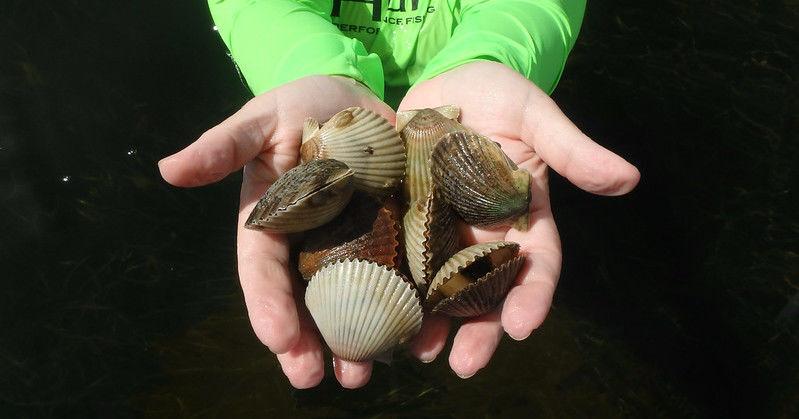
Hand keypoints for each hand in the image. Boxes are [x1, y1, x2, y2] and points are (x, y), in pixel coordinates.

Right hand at [158, 75, 394, 388]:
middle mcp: (308, 243)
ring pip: (348, 302)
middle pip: (304, 301)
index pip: (263, 271)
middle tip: (311, 380)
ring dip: (353, 341)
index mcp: (271, 222)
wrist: (355, 97)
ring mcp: (352, 243)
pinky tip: (411, 339)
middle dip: (305, 343)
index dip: (267, 305)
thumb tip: (168, 168)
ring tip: (361, 374)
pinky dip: (402, 309)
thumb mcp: (262, 119)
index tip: (278, 340)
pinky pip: (396, 277)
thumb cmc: (300, 105)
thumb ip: (224, 145)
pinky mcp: (392, 235)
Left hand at [399, 61, 639, 377]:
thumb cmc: (499, 93)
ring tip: (417, 352)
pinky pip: (397, 259)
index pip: (537, 265)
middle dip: (479, 331)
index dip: (533, 296)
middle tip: (465, 366)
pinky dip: (390, 286)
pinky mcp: (402, 220)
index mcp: (524, 217)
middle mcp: (485, 234)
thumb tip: (630, 178)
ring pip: (440, 288)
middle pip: (487, 293)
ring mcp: (442, 231)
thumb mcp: (535, 116)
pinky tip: (375, 312)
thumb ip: (572, 149)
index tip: (523, 326)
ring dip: (431, 323)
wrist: (446, 79)